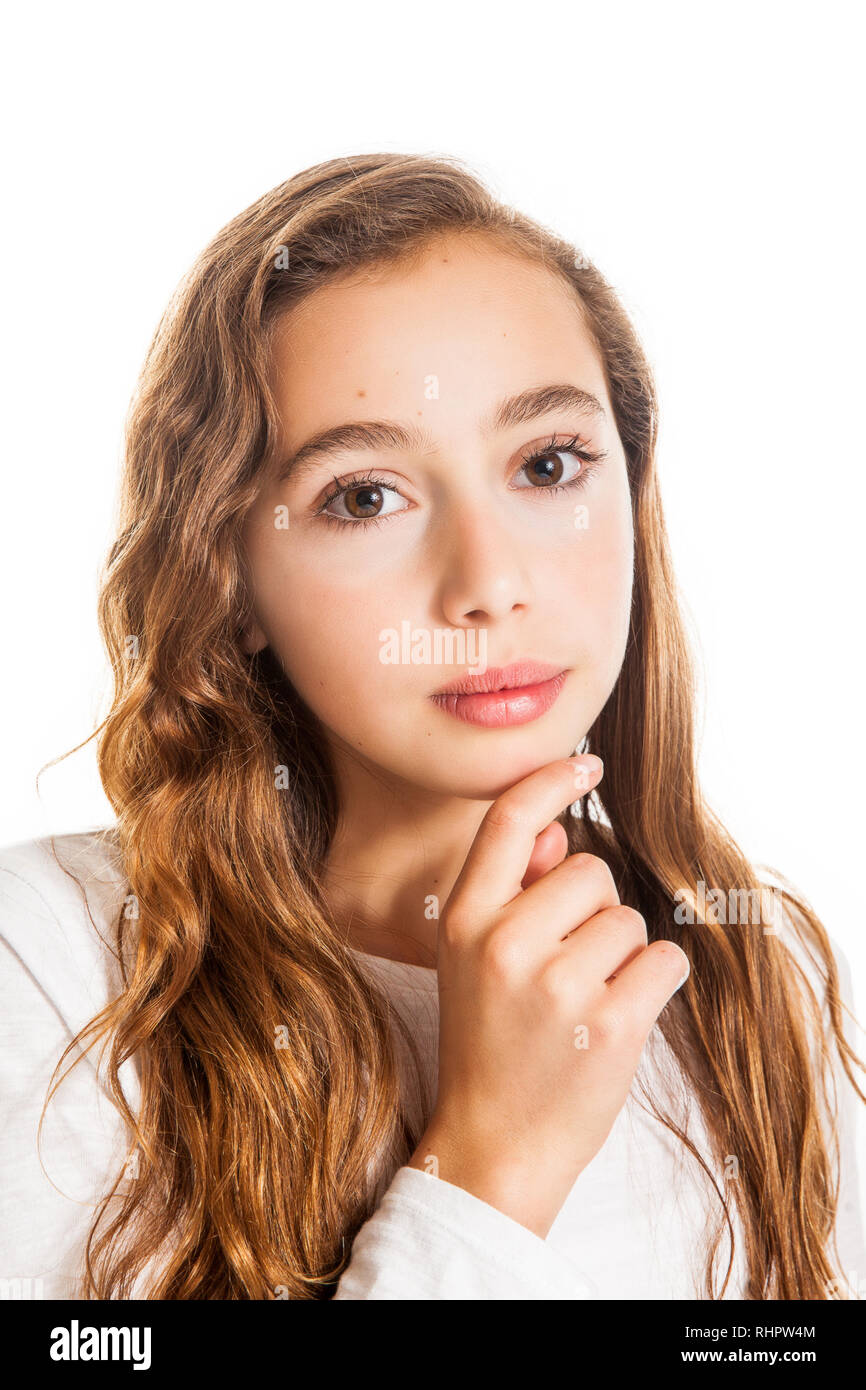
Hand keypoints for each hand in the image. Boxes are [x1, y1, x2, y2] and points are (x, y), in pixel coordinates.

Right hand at [408, 755, 689, 1237]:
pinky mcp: (611, 1024)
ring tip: (585, 1003)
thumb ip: (511, 893)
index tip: (587, 763)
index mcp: (463, 921)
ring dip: (624, 955)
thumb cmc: (488, 1045)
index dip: (551, 780)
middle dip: (595, 910)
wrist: (494, 1146)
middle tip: (566, 968)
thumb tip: (557, 832)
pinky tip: (619, 1017)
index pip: (509, 821)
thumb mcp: (472, 962)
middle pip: (591, 870)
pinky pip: (665, 962)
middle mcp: (506, 943)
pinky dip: (657, 984)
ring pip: (630, 920)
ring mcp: (558, 986)